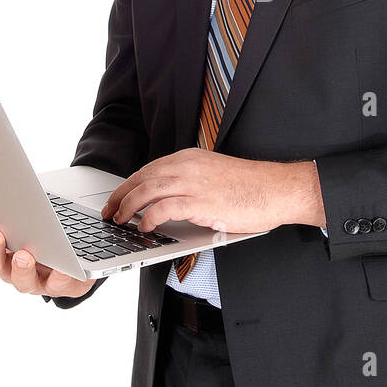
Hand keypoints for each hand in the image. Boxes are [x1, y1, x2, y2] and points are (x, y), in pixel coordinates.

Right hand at [0, 227, 94, 297]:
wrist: (80, 262)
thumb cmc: (44, 246)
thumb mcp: (19, 236)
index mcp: (7, 260)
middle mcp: (21, 275)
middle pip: (3, 271)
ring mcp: (42, 282)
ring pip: (27, 282)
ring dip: (22, 269)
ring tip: (23, 255)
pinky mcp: (66, 285)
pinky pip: (62, 283)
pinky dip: (61, 275)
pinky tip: (61, 264)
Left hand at [100, 149, 324, 233]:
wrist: (277, 189)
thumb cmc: (252, 187)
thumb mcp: (215, 177)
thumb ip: (191, 185)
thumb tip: (168, 205)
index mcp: (190, 158)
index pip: (149, 169)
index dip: (129, 185)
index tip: (118, 198)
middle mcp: (187, 166)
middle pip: (142, 177)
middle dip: (120, 195)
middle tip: (109, 211)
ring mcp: (193, 182)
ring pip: (146, 190)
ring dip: (128, 207)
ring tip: (120, 221)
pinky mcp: (200, 201)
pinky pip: (163, 208)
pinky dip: (148, 218)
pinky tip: (144, 228)